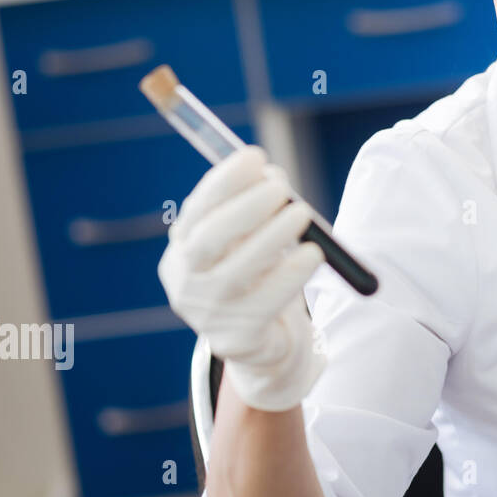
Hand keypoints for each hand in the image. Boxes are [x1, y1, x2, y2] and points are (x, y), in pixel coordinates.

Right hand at [158, 145, 326, 411]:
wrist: (264, 341)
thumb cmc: (258, 276)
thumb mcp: (251, 239)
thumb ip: (256, 208)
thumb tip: (270, 173)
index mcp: (184, 249)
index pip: (197, 210)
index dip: (225, 181)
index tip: (254, 156)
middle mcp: (187, 281)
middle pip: (207, 241)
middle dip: (245, 207)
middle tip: (280, 185)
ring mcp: (208, 314)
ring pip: (236, 272)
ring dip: (272, 236)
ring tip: (302, 213)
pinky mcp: (236, 339)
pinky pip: (265, 303)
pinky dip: (290, 275)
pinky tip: (312, 254)